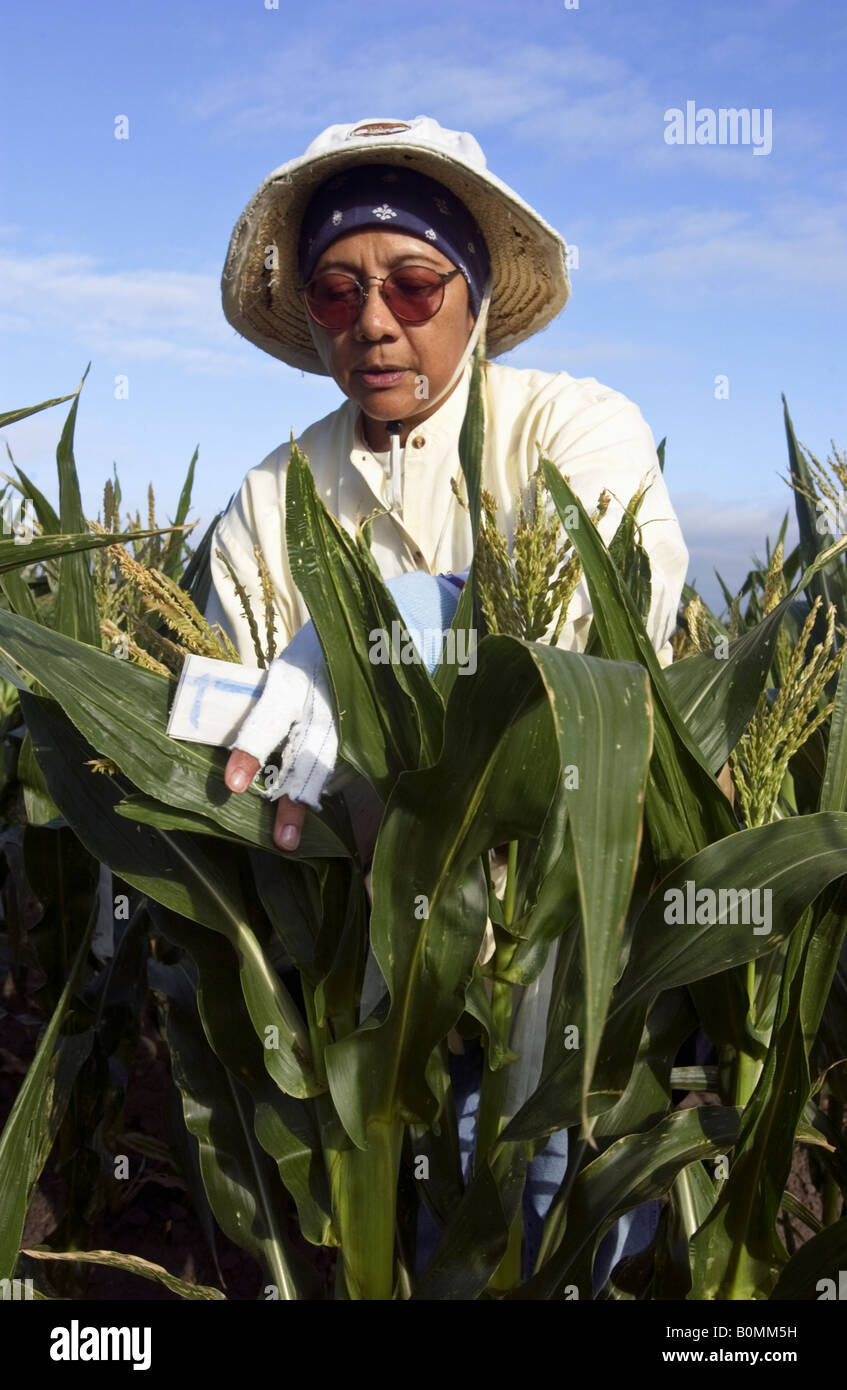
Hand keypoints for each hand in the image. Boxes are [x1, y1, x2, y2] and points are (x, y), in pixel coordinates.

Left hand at [222, 568, 466, 853]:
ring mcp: (354, 720)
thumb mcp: (289, 668)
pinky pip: (353, 769)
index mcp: (292, 680)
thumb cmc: (318, 653)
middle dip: (294, 804)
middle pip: (308, 759)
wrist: (382, 626)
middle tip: (282, 842)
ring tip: (295, 840)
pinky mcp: (376, 732)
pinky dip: (335, 788)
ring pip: (334, 769)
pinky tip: (324, 807)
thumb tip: (236, 749)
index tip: (233, 785)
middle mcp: (325, 704)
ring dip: (314, 802)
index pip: (267, 720)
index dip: (251, 753)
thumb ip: (269, 706)